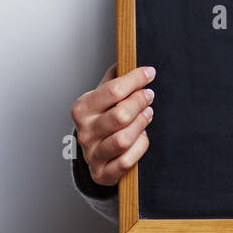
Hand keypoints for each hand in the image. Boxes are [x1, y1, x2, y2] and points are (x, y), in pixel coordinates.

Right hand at [71, 63, 156, 186]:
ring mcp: (92, 154)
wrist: (94, 154)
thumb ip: (113, 79)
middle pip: (120, 115)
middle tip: (149, 96)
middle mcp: (84, 132)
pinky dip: (139, 147)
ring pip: (123, 139)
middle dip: (140, 103)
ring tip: (148, 114)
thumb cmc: (102, 120)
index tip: (149, 73)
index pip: (113, 90)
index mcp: (82, 109)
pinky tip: (142, 137)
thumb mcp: (102, 98)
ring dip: (141, 124)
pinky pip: (126, 161)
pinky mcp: (102, 173)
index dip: (135, 79)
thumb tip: (125, 59)